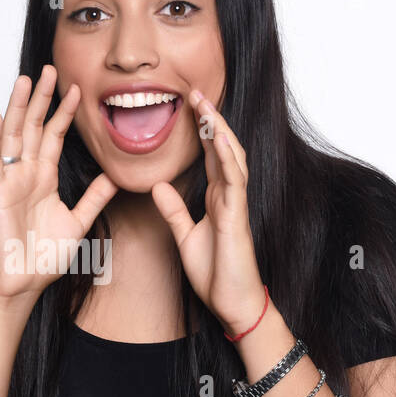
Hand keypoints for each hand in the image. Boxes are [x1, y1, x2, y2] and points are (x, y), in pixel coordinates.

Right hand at [0, 64, 117, 300]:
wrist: (23, 282)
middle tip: (50, 69)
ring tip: (25, 81)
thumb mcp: (78, 222)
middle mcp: (27, 174)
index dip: (64, 113)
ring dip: (18, 108)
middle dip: (42, 99)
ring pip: (13, 136)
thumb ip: (94, 198)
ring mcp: (10, 181)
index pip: (55, 136)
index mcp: (45, 178)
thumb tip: (115, 177)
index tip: (77, 88)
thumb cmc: (44, 257)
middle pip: (34, 128)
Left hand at [150, 89, 266, 336]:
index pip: (210, 156)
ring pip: (231, 158)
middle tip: (195, 92)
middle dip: (210, 120)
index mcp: (216, 199)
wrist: (234, 303)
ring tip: (205, 105)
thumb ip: (174, 212)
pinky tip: (221, 140)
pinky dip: (229, 158)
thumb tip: (158, 186)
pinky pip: (235, 182)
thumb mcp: (185, 237)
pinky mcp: (237, 217)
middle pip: (222, 149)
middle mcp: (228, 196)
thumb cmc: (215, 274)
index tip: (188, 107)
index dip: (201, 131)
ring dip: (219, 131)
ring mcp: (235, 205)